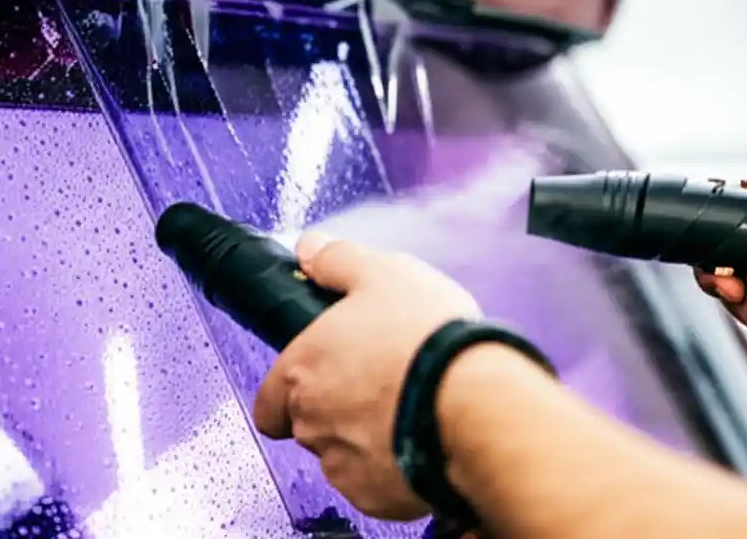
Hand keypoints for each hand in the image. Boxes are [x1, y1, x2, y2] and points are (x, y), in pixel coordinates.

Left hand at [252, 233, 481, 520]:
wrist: (477, 404)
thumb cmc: (428, 339)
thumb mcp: (383, 273)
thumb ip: (338, 261)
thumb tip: (310, 249)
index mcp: (302, 369)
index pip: (269, 399)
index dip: (291, 390)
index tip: (322, 378)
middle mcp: (313, 421)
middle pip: (309, 424)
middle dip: (339, 409)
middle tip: (382, 383)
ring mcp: (343, 463)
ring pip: (342, 456)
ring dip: (366, 438)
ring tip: (409, 410)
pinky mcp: (378, 496)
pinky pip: (378, 484)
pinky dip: (394, 467)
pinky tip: (422, 439)